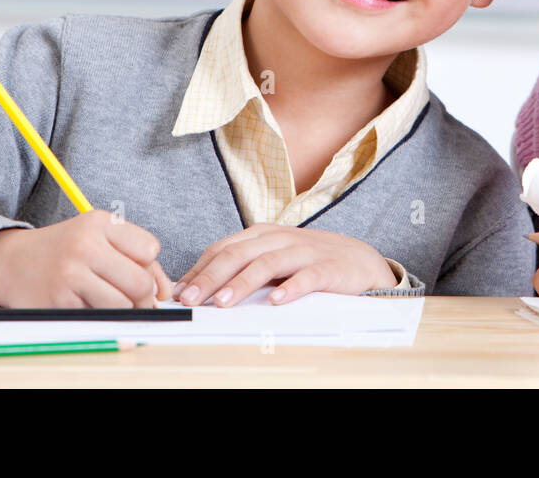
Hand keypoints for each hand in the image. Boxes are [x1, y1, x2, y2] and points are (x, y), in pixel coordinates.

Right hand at [0, 210, 172, 307]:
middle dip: (144, 297)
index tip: (136, 270)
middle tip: (135, 299)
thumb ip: (137, 258)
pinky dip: (99, 316)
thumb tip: (165, 292)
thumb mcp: (98, 238)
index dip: (149, 264)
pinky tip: (86, 304)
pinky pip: (98, 317)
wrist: (8, 261)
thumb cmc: (63, 249)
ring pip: (122, 304)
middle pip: (140, 282)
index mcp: (100, 223)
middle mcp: (85, 245)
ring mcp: (71, 274)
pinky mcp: (59, 301)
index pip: (150, 249)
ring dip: (123, 309)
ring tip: (109, 301)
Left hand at [172, 224, 397, 306]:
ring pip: (268, 263)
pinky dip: (291, 287)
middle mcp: (280, 239)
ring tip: (223, 302)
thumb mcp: (273, 258)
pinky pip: (307, 277)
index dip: (199, 270)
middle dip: (211, 277)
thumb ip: (242, 267)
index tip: (178, 292)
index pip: (223, 249)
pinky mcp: (328, 268)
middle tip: (191, 299)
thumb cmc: (309, 261)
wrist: (359, 260)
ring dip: (243, 283)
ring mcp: (305, 252)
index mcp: (262, 235)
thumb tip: (199, 288)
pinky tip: (277, 300)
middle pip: (239, 254)